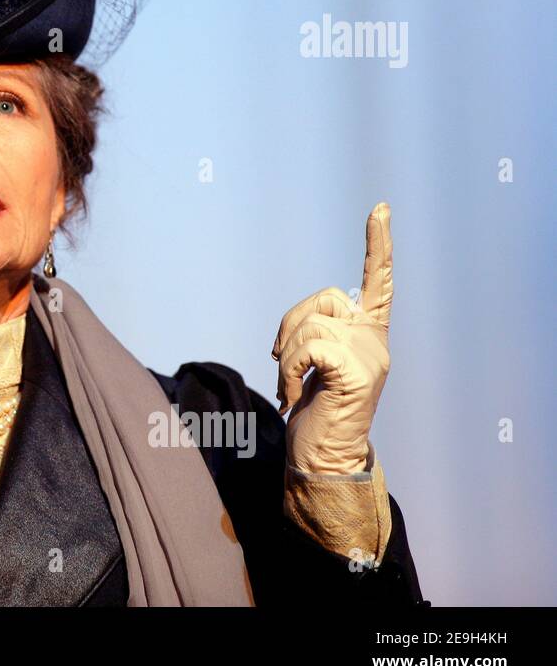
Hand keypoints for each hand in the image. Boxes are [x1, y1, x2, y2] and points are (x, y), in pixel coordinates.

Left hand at [271, 202, 392, 474]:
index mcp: (368, 334)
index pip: (378, 282)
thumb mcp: (314, 364)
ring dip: (286, 358)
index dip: (378, 245)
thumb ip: (316, 334)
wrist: (322, 457)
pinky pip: (308, 347)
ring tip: (292, 389)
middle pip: (321, 300)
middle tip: (284, 368)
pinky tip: (296, 398)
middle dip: (289, 328)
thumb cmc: (314, 411)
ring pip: (309, 325)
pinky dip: (290, 371)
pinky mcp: (356, 370)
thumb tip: (299, 327)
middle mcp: (375, 339)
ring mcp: (370, 355)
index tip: (380, 208)